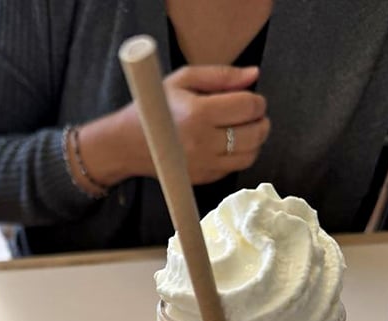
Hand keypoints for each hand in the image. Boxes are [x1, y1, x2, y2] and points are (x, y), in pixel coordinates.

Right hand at [162, 64, 269, 183]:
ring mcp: (203, 164)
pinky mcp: (202, 178)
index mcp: (198, 113)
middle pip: (255, 134)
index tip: (251, 98)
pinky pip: (234, 168)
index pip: (248, 107)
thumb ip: (221, 75)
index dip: (257, 101)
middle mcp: (202, 142)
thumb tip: (254, 74)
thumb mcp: (183, 79)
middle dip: (260, 121)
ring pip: (250, 155)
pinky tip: (227, 144)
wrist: (126, 144)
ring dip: (254, 141)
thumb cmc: (154, 107)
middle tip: (251, 114)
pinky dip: (239, 155)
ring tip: (242, 129)